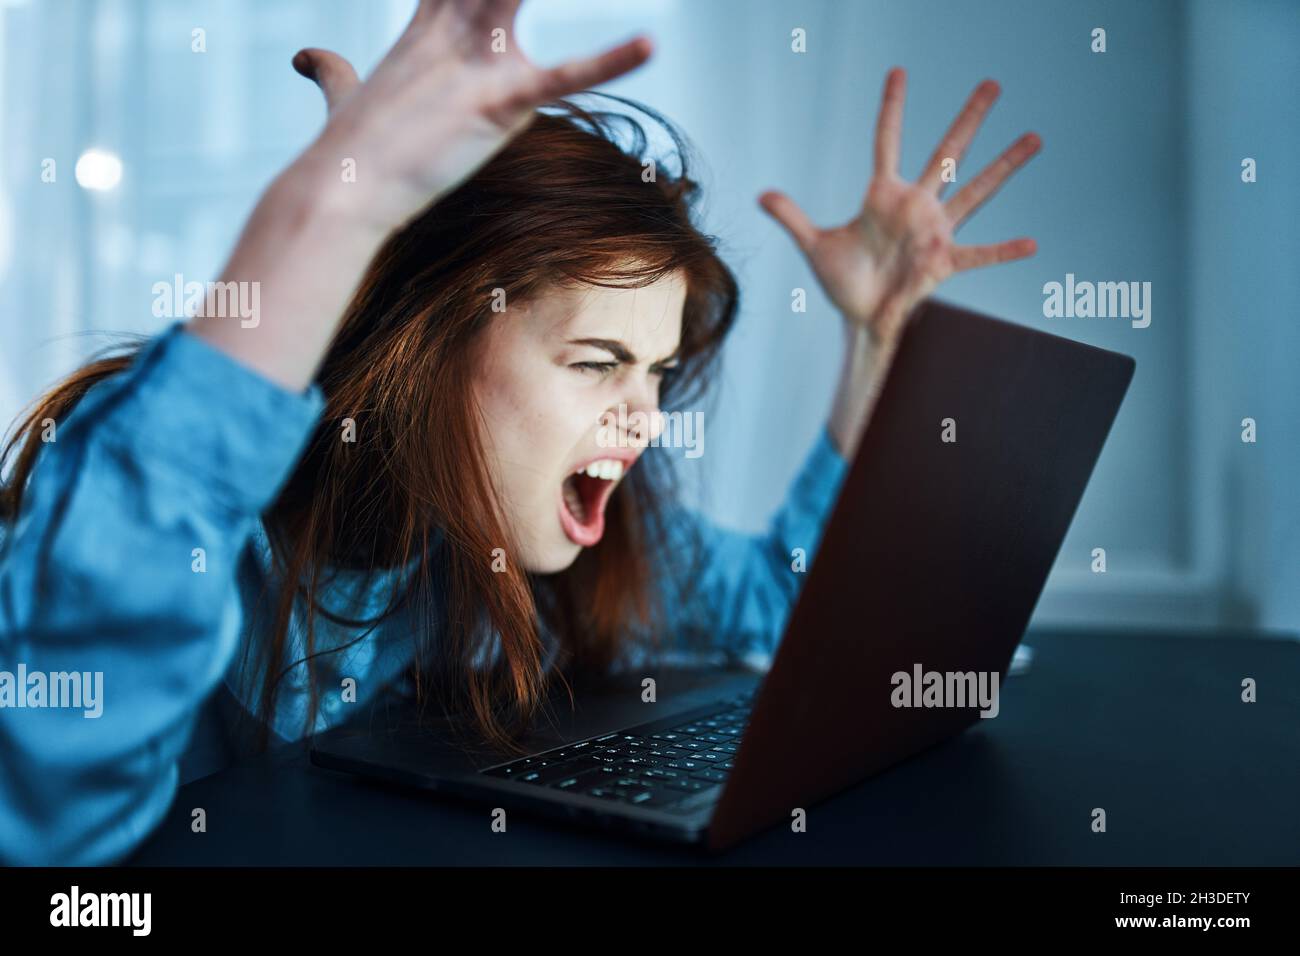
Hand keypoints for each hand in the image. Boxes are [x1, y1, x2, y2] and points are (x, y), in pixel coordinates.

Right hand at [291, 0, 652, 232]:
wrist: (342, 188)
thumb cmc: (348, 150)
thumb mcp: (342, 95)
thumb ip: (334, 73)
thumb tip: (309, 59)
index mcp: (429, 26)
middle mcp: (454, 31)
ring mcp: (477, 63)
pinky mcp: (498, 102)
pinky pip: (563, 77)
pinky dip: (610, 62)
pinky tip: (649, 45)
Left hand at [759, 68, 1040, 347]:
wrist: (860, 319)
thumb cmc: (842, 281)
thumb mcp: (814, 246)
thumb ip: (792, 218)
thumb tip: (761, 195)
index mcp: (883, 196)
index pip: (887, 141)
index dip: (892, 108)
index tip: (899, 72)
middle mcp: (916, 205)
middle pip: (947, 153)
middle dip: (969, 119)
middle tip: (993, 83)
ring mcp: (934, 232)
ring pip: (975, 192)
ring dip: (1005, 167)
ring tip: (1035, 138)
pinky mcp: (943, 263)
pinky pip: (980, 255)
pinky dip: (1004, 251)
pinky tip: (1032, 244)